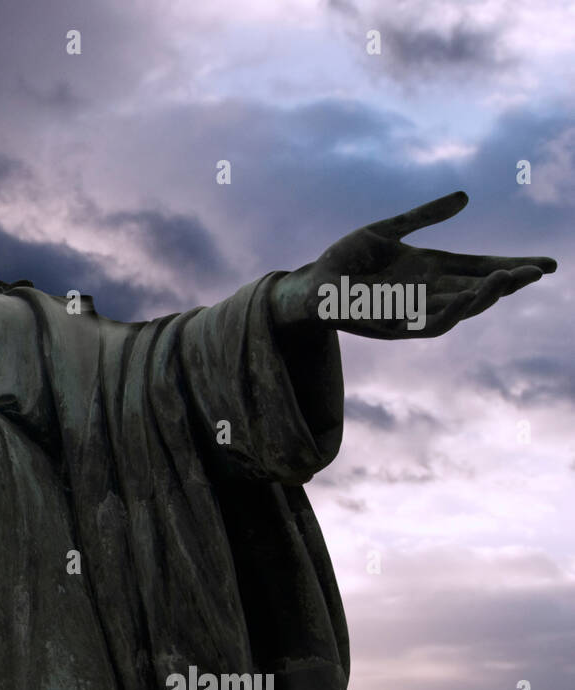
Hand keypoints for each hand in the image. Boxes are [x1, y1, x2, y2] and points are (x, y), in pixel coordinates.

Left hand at [272, 192, 555, 338]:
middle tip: (538, 271)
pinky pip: (425, 322)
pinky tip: (469, 300)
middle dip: (508, 282)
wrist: (308, 286)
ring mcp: (411, 311)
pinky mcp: (391, 324)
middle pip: (477, 290)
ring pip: (457, 310)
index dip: (512, 266)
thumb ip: (423, 216)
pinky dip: (449, 312)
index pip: (479, 268)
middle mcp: (426, 293)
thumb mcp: (386, 231)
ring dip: (483, 297)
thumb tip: (466, 198)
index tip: (547, 264)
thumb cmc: (344, 261)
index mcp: (429, 270)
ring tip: (506, 280)